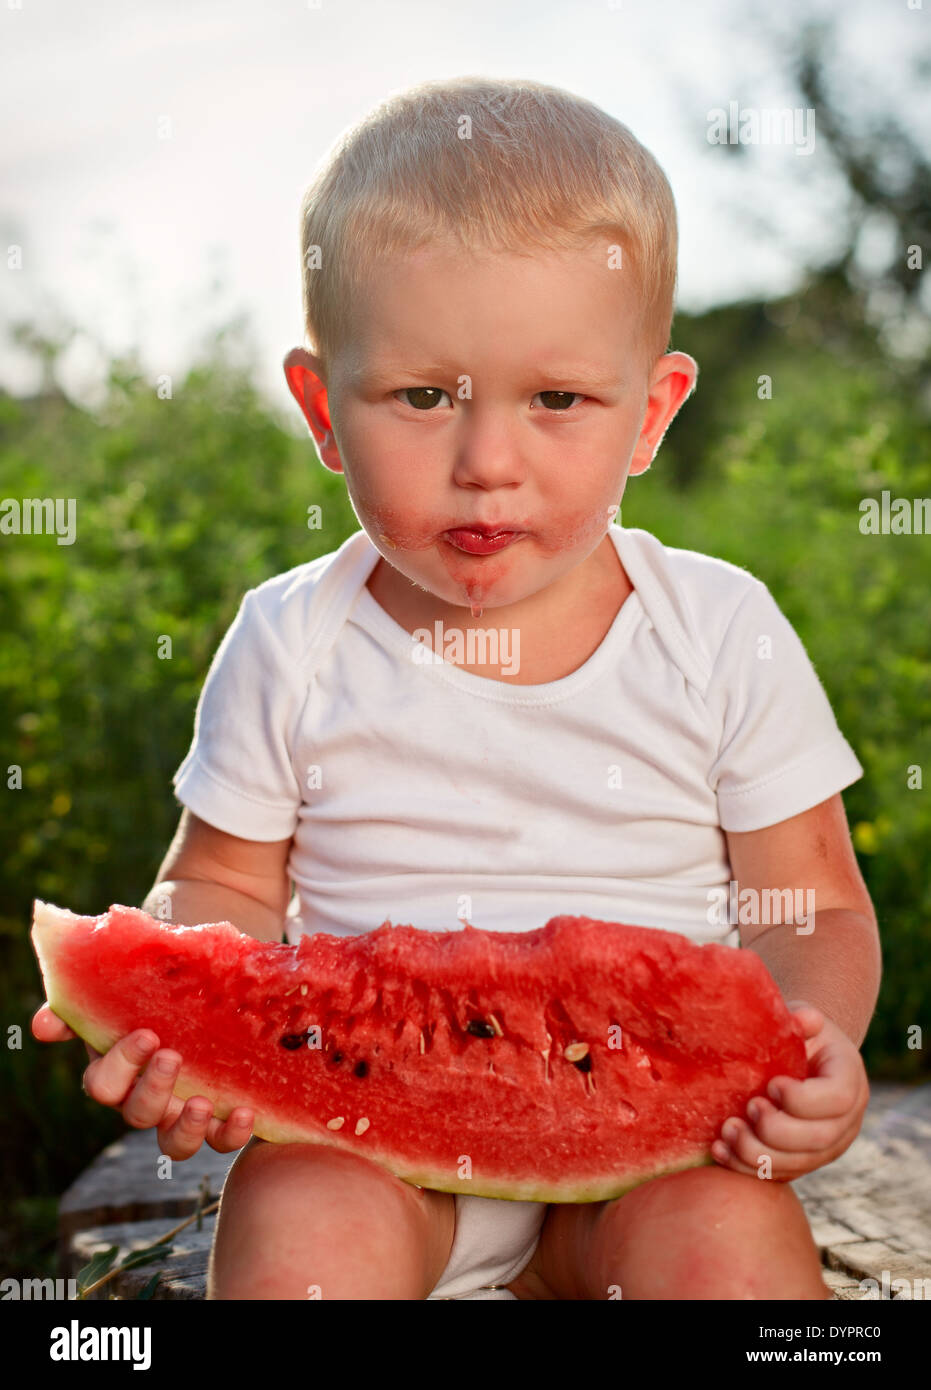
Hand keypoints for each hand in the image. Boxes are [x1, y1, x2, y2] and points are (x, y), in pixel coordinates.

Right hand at [31, 1002, 254, 1159]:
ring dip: (186, 1129)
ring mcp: (181, 1113)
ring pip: (174, 1143)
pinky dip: (232, 1134)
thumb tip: (42, 1026)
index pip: (103, 1085)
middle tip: (172, 1055)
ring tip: (203, 1102)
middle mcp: (145, 1099)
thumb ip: (81, 1005)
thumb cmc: (151, 992)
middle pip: (137, 1114)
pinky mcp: (219, 1118)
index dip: (121, 1065)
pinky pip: (220, 1141)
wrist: (203, 988)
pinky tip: (247, 1112)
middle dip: (153, 1088)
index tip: (147, 1033)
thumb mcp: (120, 989)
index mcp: (117, 1072)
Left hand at [710, 1001, 868, 1181]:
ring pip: (797, 1164)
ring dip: (757, 1152)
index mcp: (850, 1080)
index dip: (803, 1099)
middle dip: (777, 1130)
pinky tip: (719, 1149)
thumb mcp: (802, 1022)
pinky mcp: (800, 1162)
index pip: (836, 1100)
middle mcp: (846, 1120)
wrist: (800, 1059)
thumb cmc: (798, 1036)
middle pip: (819, 1139)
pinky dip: (745, 1167)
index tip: (772, 1084)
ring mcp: (825, 1147)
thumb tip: (805, 1018)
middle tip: (749, 1107)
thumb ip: (802, 1019)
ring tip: (728, 1129)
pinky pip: (776, 1175)